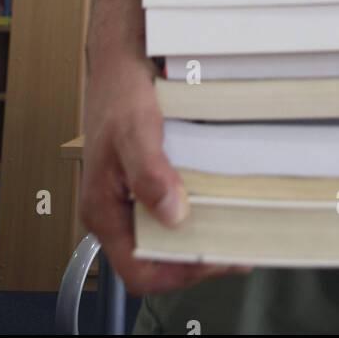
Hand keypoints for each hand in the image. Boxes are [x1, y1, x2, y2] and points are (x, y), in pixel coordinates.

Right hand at [79, 54, 252, 295]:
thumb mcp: (136, 130)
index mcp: (102, 211)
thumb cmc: (120, 92)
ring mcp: (129, 199)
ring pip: (165, 237)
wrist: (121, 62)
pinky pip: (169, 212)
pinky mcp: (144, 184)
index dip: (177, 274)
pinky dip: (196, 213)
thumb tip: (171, 214)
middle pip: (155, 259)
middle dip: (195, 257)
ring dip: (198, 236)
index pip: (138, 272)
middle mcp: (114, 212)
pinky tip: (220, 204)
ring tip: (234, 229)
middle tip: (236, 246)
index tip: (215, 258)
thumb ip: (149, 174)